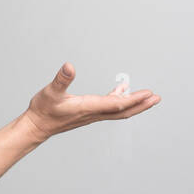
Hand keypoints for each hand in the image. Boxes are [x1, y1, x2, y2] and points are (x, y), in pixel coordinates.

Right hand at [22, 62, 159, 140]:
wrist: (37, 126)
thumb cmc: (43, 110)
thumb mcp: (50, 92)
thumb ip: (61, 79)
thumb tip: (69, 66)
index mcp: (88, 107)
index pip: (116, 105)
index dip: (133, 99)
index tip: (148, 93)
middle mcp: (93, 113)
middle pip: (123, 110)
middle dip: (141, 105)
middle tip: (156, 98)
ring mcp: (92, 114)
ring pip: (118, 110)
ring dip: (134, 104)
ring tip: (147, 97)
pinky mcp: (88, 113)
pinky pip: (109, 108)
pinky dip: (119, 99)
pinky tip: (121, 90)